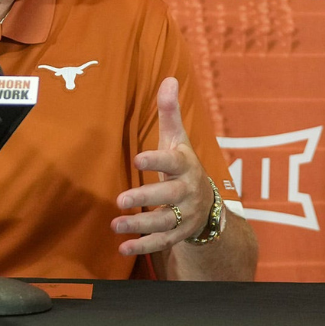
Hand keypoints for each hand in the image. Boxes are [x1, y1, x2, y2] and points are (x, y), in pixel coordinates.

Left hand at [111, 77, 212, 254]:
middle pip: (168, 196)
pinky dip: (143, 246)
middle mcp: (188, 192)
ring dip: (140, 225)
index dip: (156, 161)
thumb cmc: (184, 165)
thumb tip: (169, 78)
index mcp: (186, 166)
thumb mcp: (177, 139)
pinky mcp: (180, 234)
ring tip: (116, 225)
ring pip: (164, 222)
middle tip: (120, 200)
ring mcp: (185, 215)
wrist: (209, 204)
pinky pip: (163, 242)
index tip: (138, 158)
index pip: (172, 163)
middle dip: (146, 198)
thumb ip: (170, 112)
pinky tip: (123, 247)